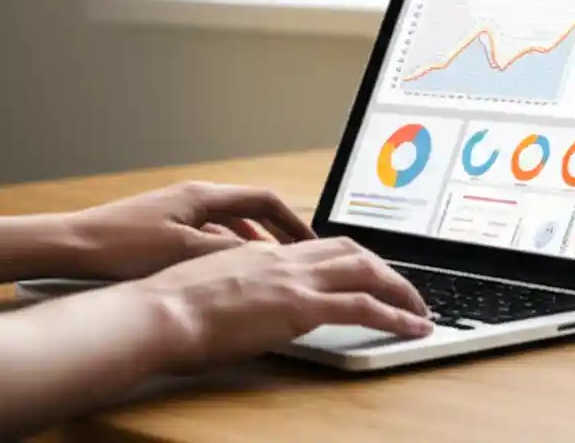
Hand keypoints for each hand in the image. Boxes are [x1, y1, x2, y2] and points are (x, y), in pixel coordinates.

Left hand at [65, 181, 315, 280]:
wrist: (74, 245)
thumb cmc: (122, 245)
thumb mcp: (183, 251)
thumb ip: (226, 252)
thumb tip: (264, 256)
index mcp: (204, 196)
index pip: (265, 200)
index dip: (292, 221)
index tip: (311, 242)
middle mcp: (196, 197)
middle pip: (251, 209)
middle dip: (279, 232)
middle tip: (300, 255)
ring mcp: (181, 210)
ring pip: (232, 222)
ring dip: (255, 241)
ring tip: (271, 265)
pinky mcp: (167, 225)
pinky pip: (212, 232)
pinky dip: (230, 247)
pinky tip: (229, 269)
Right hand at [136, 236, 432, 368]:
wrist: (155, 313)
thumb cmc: (165, 310)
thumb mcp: (201, 287)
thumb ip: (228, 285)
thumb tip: (235, 299)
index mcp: (258, 251)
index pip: (316, 247)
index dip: (345, 258)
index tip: (360, 272)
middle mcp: (283, 258)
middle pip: (350, 250)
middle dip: (383, 268)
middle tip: (402, 288)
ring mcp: (294, 279)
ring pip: (367, 271)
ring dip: (400, 289)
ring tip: (419, 309)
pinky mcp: (301, 307)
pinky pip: (365, 306)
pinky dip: (397, 315)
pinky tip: (413, 327)